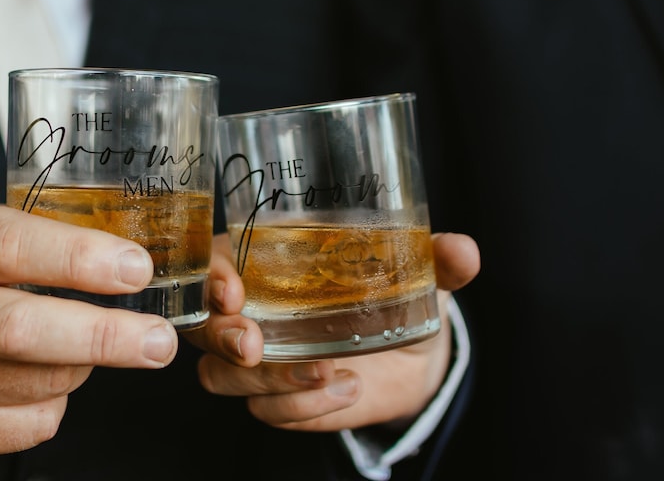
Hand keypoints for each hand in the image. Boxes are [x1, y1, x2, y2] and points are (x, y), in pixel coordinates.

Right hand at [0, 203, 178, 460]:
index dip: (80, 259)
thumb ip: (36, 241)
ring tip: (83, 343)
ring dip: (81, 365)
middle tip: (159, 341)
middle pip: (24, 331)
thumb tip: (130, 262)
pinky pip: (30, 424)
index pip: (13, 248)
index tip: (136, 269)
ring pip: (40, 382)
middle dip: (104, 337)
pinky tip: (40, 378)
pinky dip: (55, 402)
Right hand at [185, 231, 479, 430]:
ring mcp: (259, 360)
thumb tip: (462, 250)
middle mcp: (253, 309)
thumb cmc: (399, 292)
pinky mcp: (278, 400)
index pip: (213, 261)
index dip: (209, 275)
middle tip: (255, 346)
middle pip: (202, 326)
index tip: (232, 290)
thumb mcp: (421, 272)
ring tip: (326, 372)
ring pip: (223, 377)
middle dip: (221, 337)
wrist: (414, 351)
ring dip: (269, 381)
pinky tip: (349, 389)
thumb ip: (438, 260)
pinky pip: (269, 413)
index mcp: (270, 260)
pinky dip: (306, 408)